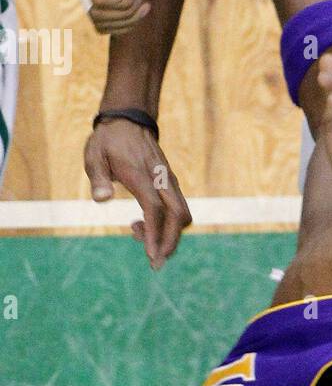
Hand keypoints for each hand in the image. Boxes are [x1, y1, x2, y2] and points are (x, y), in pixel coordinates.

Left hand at [85, 119, 191, 268]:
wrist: (130, 121)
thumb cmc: (109, 141)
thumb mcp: (94, 155)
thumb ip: (98, 178)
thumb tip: (101, 199)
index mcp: (143, 175)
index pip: (155, 209)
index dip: (154, 234)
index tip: (151, 256)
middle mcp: (162, 179)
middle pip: (179, 216)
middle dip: (170, 242)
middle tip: (155, 263)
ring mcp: (169, 181)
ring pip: (182, 214)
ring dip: (168, 234)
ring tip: (135, 233)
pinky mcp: (170, 184)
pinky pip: (177, 209)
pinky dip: (166, 224)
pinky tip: (142, 223)